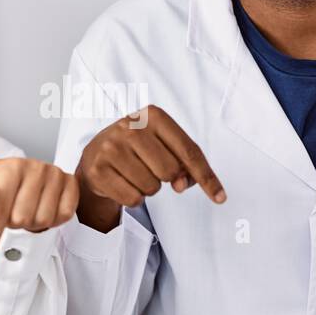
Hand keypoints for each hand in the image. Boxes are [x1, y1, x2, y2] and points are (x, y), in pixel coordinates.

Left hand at [0, 157, 78, 272]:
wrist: (29, 169)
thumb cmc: (4, 180)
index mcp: (11, 168)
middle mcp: (35, 169)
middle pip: (21, 220)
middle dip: (15, 224)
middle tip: (14, 213)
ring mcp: (55, 175)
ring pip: (43, 220)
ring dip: (34, 223)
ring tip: (30, 210)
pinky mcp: (71, 183)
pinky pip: (63, 216)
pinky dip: (53, 220)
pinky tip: (46, 209)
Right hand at [74, 104, 224, 232]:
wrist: (95, 155)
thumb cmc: (138, 150)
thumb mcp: (163, 145)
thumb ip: (184, 163)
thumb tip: (182, 184)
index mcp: (152, 115)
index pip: (189, 151)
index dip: (207, 177)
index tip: (220, 197)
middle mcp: (130, 127)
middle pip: (171, 171)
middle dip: (167, 179)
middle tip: (151, 169)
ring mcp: (111, 148)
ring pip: (152, 187)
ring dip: (148, 188)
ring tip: (134, 173)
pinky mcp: (98, 170)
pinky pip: (133, 199)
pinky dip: (133, 198)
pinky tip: (123, 183)